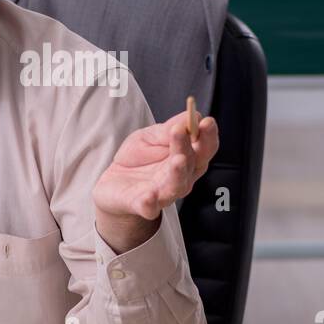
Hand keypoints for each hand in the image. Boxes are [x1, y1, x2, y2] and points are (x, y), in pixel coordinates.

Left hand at [93, 109, 218, 253]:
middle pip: (192, 165)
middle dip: (189, 148)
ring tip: (177, 160)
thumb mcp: (150, 137)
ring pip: (176, 186)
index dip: (208, 136)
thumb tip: (191, 115)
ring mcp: (163, 194)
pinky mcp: (143, 206)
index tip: (206, 121)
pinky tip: (149, 197)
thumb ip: (168, 129)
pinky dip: (150, 204)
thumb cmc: (138, 159)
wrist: (114, 184)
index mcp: (187, 159)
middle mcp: (181, 178)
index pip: (204, 148)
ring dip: (178, 174)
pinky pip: (148, 207)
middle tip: (182, 131)